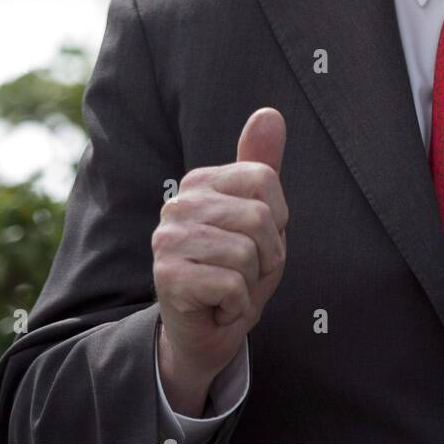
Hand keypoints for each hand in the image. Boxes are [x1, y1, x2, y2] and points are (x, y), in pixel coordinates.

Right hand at [153, 108, 287, 415]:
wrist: (204, 331)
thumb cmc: (235, 270)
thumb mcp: (261, 217)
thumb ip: (262, 165)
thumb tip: (270, 112)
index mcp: (200, 182)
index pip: (264, 179)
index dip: (277, 221)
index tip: (258, 242)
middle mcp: (178, 204)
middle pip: (259, 218)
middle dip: (267, 256)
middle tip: (244, 272)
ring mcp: (167, 240)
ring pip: (247, 254)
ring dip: (251, 283)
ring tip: (230, 288)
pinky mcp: (166, 277)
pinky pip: (232, 285)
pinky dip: (236, 305)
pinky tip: (218, 306)